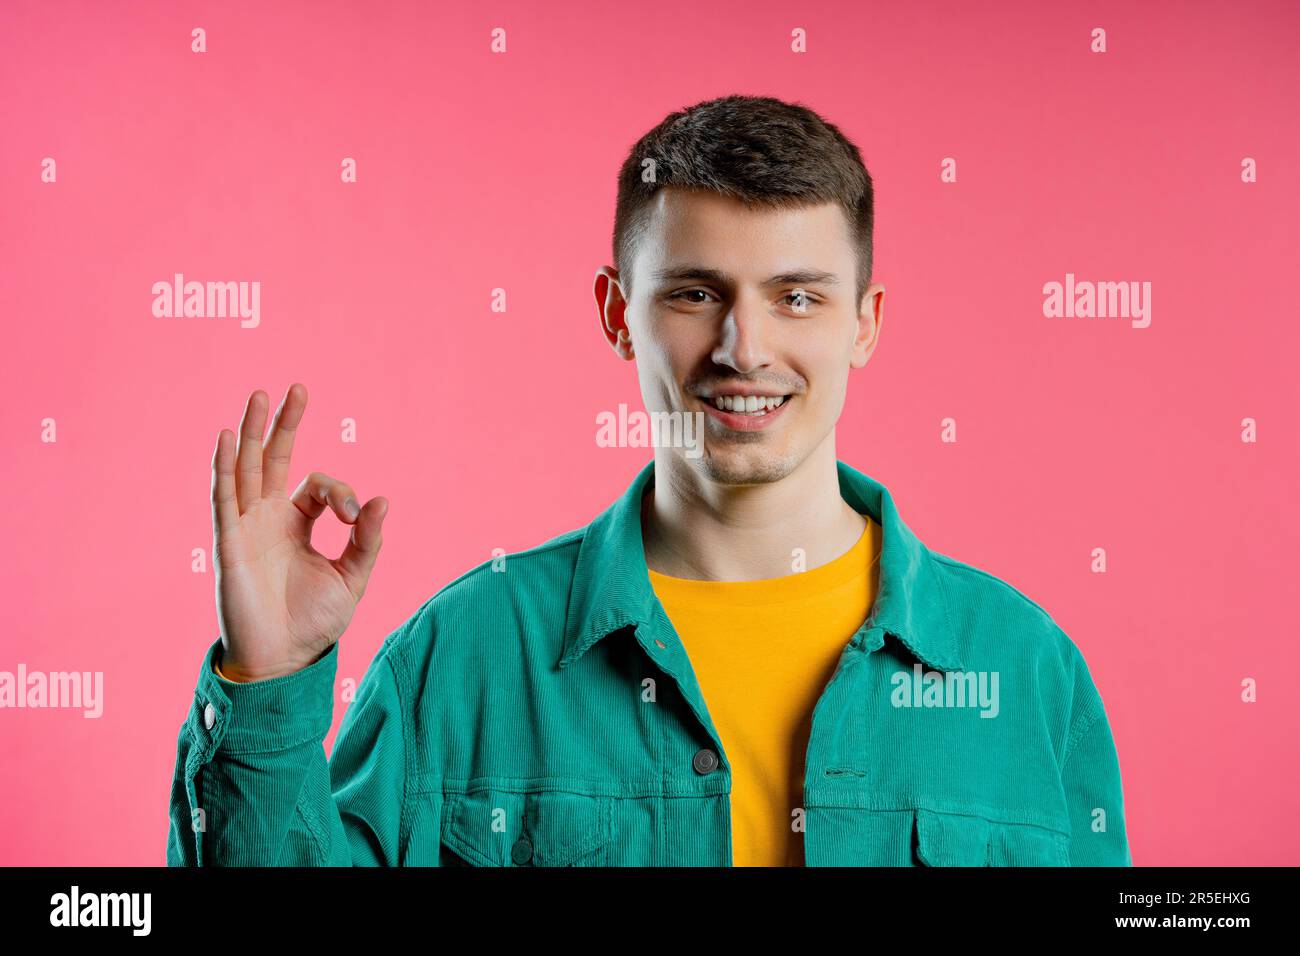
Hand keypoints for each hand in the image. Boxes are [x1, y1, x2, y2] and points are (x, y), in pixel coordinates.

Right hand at [211, 384, 387, 681]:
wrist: (284, 661)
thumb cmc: (315, 622)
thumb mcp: (352, 577)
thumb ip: (366, 540)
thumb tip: (383, 500)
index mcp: (297, 524)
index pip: (317, 487)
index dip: (340, 493)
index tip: (355, 518)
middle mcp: (269, 519)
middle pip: (273, 460)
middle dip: (284, 424)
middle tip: (297, 387)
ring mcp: (246, 528)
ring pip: (246, 469)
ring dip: (252, 432)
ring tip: (259, 395)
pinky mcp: (229, 543)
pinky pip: (224, 498)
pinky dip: (224, 468)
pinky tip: (227, 438)